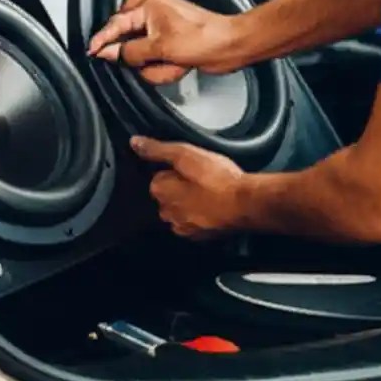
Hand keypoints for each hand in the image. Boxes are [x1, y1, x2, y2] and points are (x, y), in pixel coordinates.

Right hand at [87, 0, 240, 84]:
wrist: (231, 47)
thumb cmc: (205, 38)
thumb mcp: (160, 46)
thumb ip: (130, 51)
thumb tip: (109, 53)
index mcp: (149, 5)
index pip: (116, 23)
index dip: (103, 39)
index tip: (92, 51)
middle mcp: (155, 15)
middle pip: (129, 43)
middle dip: (142, 58)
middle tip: (153, 60)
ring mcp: (164, 32)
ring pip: (143, 58)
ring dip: (158, 66)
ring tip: (175, 63)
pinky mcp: (173, 47)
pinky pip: (158, 64)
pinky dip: (167, 69)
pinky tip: (181, 66)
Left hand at [130, 136, 247, 239]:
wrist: (246, 204)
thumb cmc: (217, 178)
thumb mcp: (187, 154)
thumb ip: (159, 150)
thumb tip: (134, 143)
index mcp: (161, 192)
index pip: (159, 177)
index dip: (176, 170)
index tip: (192, 167)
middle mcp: (167, 214)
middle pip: (170, 197)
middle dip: (181, 189)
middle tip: (204, 178)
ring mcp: (184, 228)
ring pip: (183, 211)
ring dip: (192, 203)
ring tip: (212, 192)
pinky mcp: (202, 237)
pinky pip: (196, 223)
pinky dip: (203, 216)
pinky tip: (217, 207)